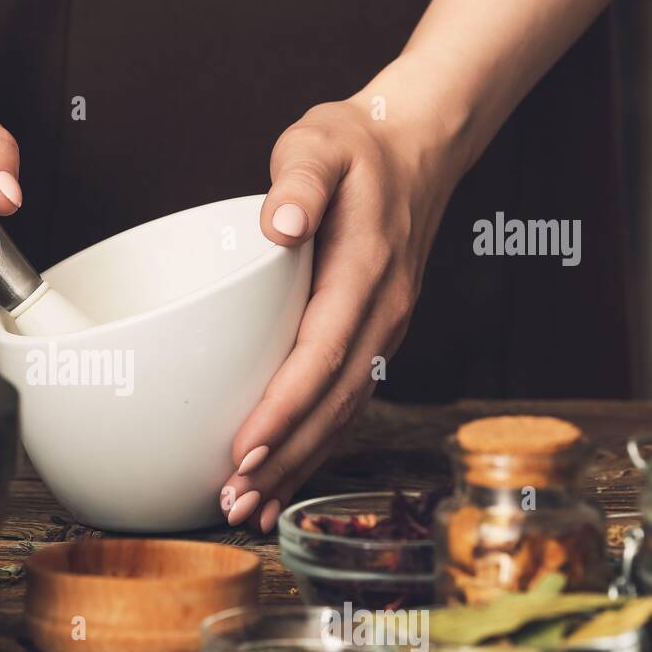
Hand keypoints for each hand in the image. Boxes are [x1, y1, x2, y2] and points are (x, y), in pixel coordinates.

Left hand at [219, 66, 463, 530]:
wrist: (417, 147)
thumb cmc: (357, 146)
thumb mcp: (321, 142)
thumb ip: (301, 179)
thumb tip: (283, 222)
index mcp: (366, 271)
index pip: (322, 353)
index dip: (284, 408)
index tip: (245, 449)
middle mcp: (383, 313)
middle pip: (333, 404)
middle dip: (285, 460)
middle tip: (234, 503)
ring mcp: (385, 331)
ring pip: (342, 414)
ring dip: (298, 466)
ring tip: (251, 510)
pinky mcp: (374, 339)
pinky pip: (345, 403)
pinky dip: (314, 445)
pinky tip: (281, 476)